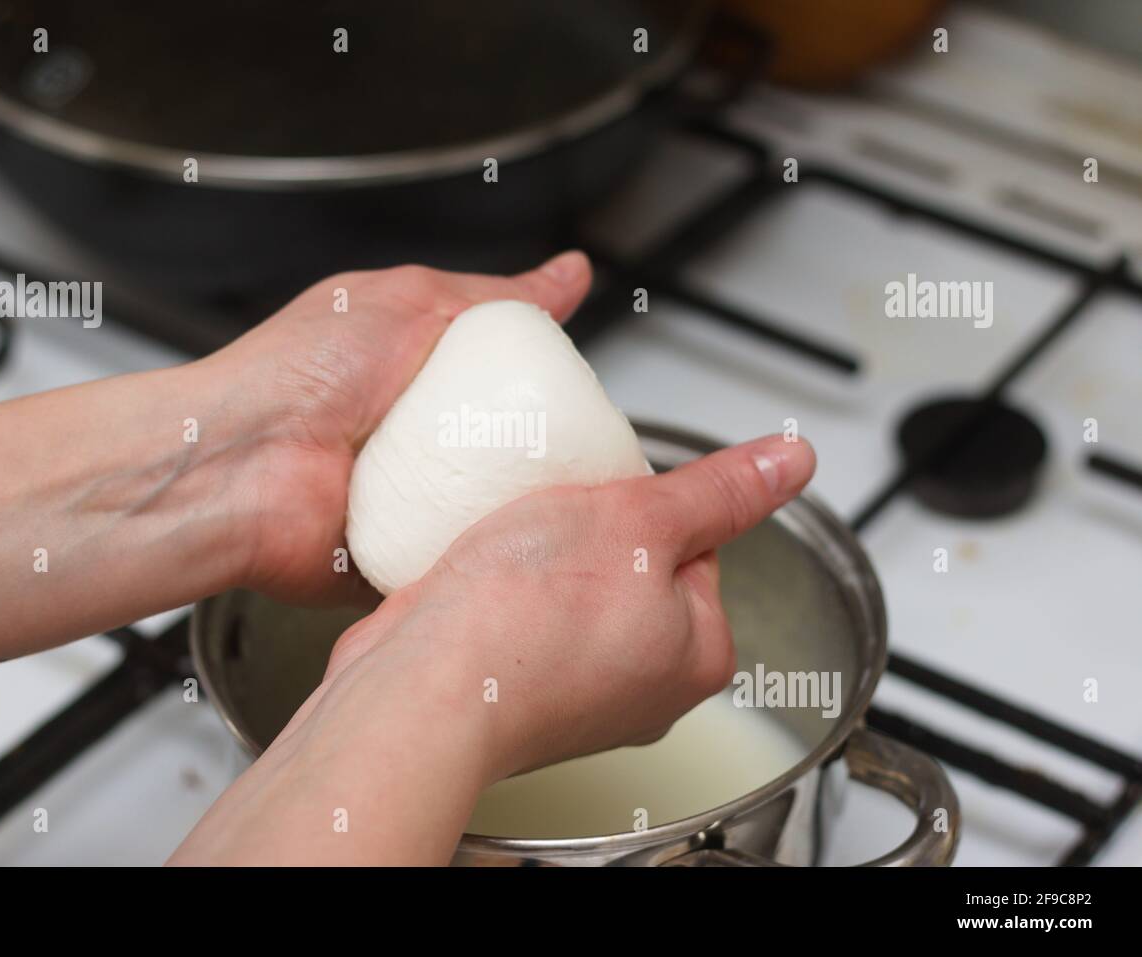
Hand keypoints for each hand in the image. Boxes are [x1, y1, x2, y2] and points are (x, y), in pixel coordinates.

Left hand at [187, 253, 592, 604]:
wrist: (238, 463)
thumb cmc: (296, 375)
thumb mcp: (409, 300)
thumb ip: (492, 295)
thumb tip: (566, 276)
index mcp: (413, 378)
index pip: (504, 384)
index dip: (546, 390)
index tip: (586, 397)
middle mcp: (412, 443)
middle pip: (507, 451)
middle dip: (545, 455)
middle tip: (583, 452)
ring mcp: (404, 505)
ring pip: (491, 509)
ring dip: (517, 505)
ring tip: (554, 495)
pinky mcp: (398, 560)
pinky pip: (459, 561)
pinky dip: (480, 552)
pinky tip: (506, 537)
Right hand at [319, 432, 816, 778]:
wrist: (422, 688)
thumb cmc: (528, 621)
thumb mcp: (641, 520)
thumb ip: (719, 491)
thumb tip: (789, 462)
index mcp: (698, 653)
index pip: (696, 545)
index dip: (648, 507)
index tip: (609, 500)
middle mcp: (643, 687)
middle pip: (632, 565)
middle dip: (592, 530)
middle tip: (555, 523)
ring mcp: (575, 694)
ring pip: (571, 586)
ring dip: (541, 555)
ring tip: (513, 549)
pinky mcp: (514, 688)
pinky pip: (521, 614)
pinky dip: (502, 589)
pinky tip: (481, 578)